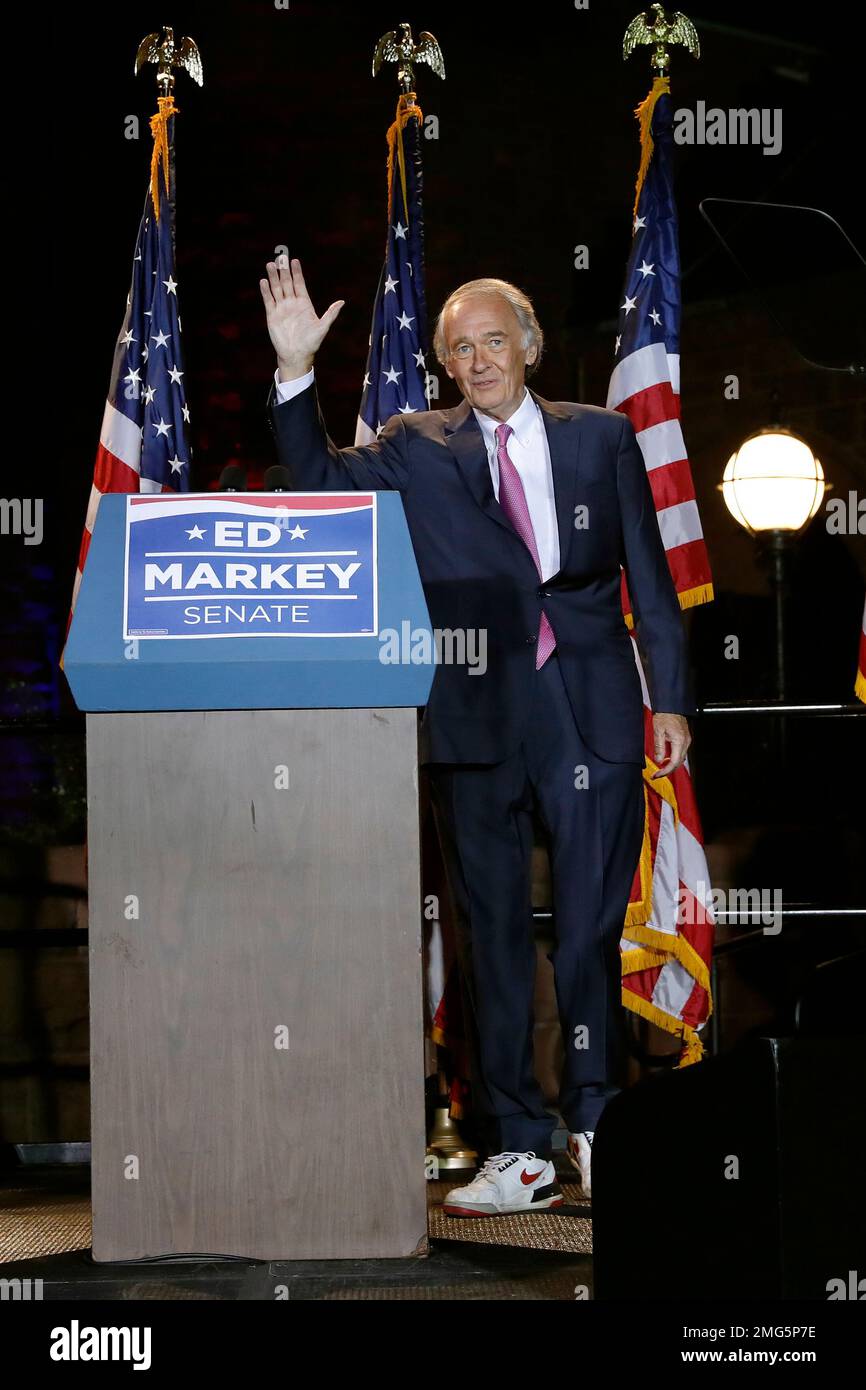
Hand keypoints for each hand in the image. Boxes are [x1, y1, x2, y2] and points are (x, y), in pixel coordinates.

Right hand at [259, 256, 344, 380]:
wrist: (296, 356)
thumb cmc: (311, 343)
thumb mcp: (322, 328)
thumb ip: (330, 314)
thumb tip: (341, 302)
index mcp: (304, 304)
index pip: (299, 284)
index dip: (297, 272)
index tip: (294, 261)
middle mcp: (292, 303)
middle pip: (287, 283)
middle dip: (284, 271)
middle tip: (280, 257)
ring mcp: (282, 308)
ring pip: (277, 289)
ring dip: (273, 277)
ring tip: (270, 264)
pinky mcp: (272, 315)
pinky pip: (269, 300)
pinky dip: (266, 291)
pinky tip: (264, 281)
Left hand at [651, 712, 691, 777]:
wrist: (671, 706)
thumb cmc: (665, 715)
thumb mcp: (658, 731)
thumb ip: (659, 747)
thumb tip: (659, 760)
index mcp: (679, 741)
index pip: (674, 762)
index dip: (665, 771)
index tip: (657, 774)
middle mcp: (685, 742)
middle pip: (678, 763)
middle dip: (668, 771)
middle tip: (657, 774)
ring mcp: (686, 740)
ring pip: (680, 759)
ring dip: (671, 765)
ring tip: (660, 769)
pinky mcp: (685, 739)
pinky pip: (680, 753)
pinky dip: (674, 758)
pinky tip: (666, 759)